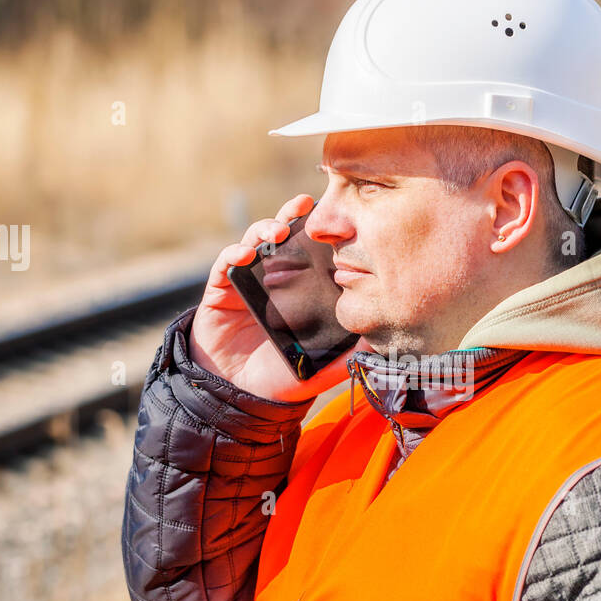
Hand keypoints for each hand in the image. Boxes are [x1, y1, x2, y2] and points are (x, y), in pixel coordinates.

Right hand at [188, 193, 371, 401]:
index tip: (338, 216)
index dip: (321, 233)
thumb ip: (348, 356)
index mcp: (299, 291)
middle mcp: (274, 280)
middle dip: (293, 215)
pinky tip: (245, 254)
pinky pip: (225, 265)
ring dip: (265, 229)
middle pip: (284, 238)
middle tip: (305, 203)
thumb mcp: (320, 369)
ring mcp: (247, 283)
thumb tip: (379, 342)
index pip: (312, 253)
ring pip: (255, 242)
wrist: (238, 397)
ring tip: (277, 230)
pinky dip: (234, 254)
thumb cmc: (281, 378)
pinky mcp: (221, 291)